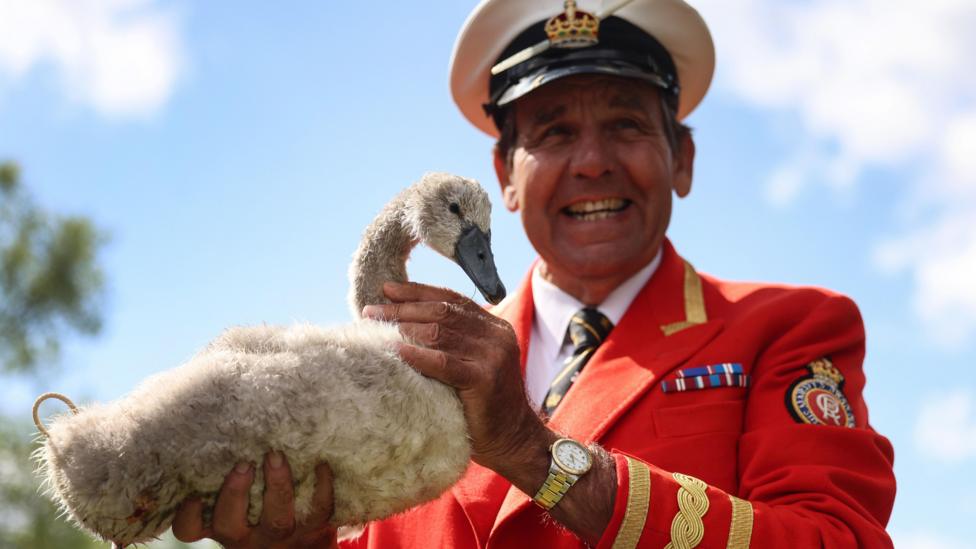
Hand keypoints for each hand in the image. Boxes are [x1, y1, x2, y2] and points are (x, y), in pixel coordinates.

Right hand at [172, 452, 336, 548]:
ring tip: (275, 457)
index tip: (192, 494)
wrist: (307, 546)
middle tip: (242, 464)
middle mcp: (248, 537)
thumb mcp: (244, 506)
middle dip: (234, 493)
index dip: (187, 515)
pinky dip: (322, 487)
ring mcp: (281, 537)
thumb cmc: (267, 514)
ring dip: (277, 487)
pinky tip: (321, 465)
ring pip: (276, 520)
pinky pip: (318, 511)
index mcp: (226, 527)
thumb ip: (235, 480)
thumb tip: (229, 425)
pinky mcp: (314, 532)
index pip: (191, 529)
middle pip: (229, 524)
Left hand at [362, 281, 549, 473]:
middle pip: (442, 312)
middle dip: (403, 308)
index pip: (451, 299)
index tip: (387, 289)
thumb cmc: (484, 404)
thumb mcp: (473, 363)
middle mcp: (496, 335)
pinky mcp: (484, 379)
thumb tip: (404, 324)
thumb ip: (454, 342)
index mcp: (494, 327)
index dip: (417, 291)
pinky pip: (444, 363)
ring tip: (378, 328)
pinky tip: (397, 351)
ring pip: (441, 332)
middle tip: (371, 311)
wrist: (513, 438)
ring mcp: (492, 356)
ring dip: (404, 327)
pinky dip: (418, 355)